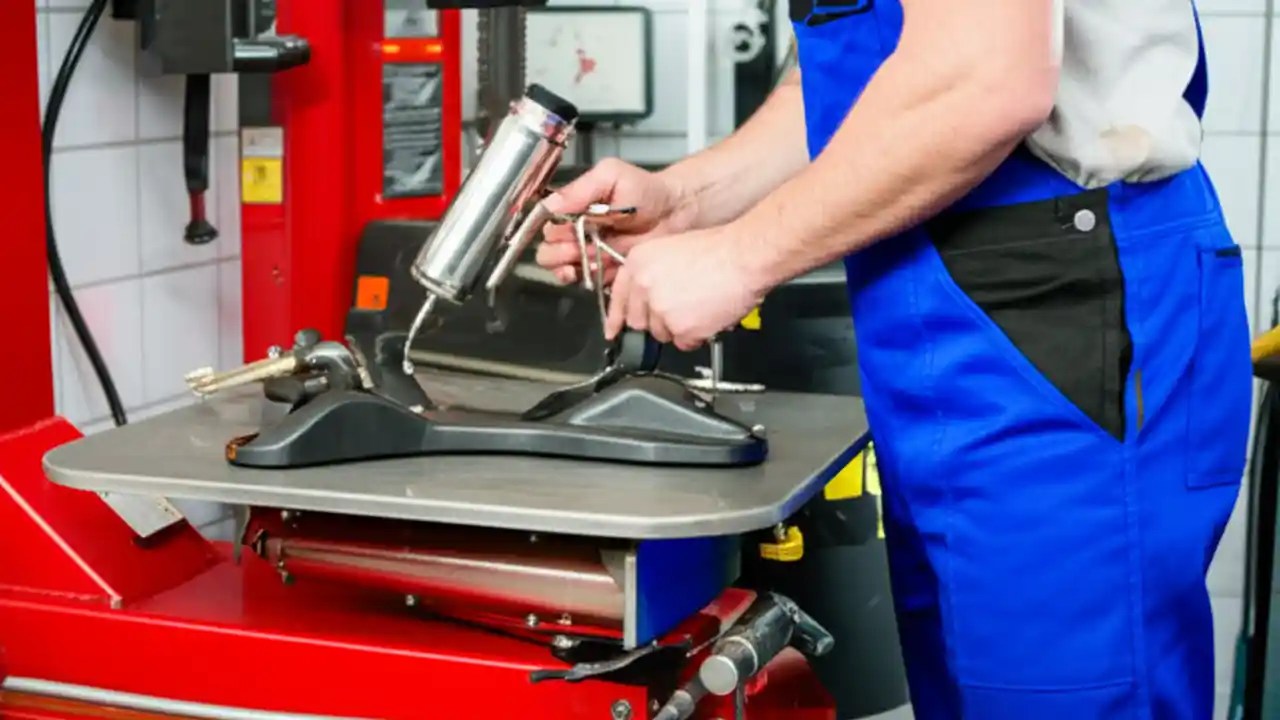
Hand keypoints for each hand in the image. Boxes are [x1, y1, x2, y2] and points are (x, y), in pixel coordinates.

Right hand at [536, 158, 693, 285]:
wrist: (677, 210)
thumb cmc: (646, 189)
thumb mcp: (610, 176)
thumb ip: (580, 188)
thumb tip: (551, 204)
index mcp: (573, 213)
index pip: (546, 229)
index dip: (550, 234)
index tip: (562, 232)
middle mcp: (578, 236)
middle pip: (549, 254)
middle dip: (557, 253)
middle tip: (575, 247)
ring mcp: (592, 257)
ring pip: (565, 272)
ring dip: (570, 268)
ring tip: (587, 259)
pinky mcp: (608, 273)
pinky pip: (590, 284)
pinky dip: (590, 280)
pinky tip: (598, 271)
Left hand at [606, 227, 768, 350]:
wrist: (744, 257)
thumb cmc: (719, 250)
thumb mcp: (671, 250)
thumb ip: (652, 273)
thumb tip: (649, 296)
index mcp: (638, 262)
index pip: (618, 297)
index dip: (615, 317)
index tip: (612, 331)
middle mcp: (644, 286)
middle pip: (638, 322)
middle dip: (656, 321)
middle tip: (678, 310)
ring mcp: (660, 309)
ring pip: (662, 334)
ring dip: (679, 328)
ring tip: (699, 306)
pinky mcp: (680, 328)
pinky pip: (684, 342)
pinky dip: (697, 336)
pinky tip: (707, 316)